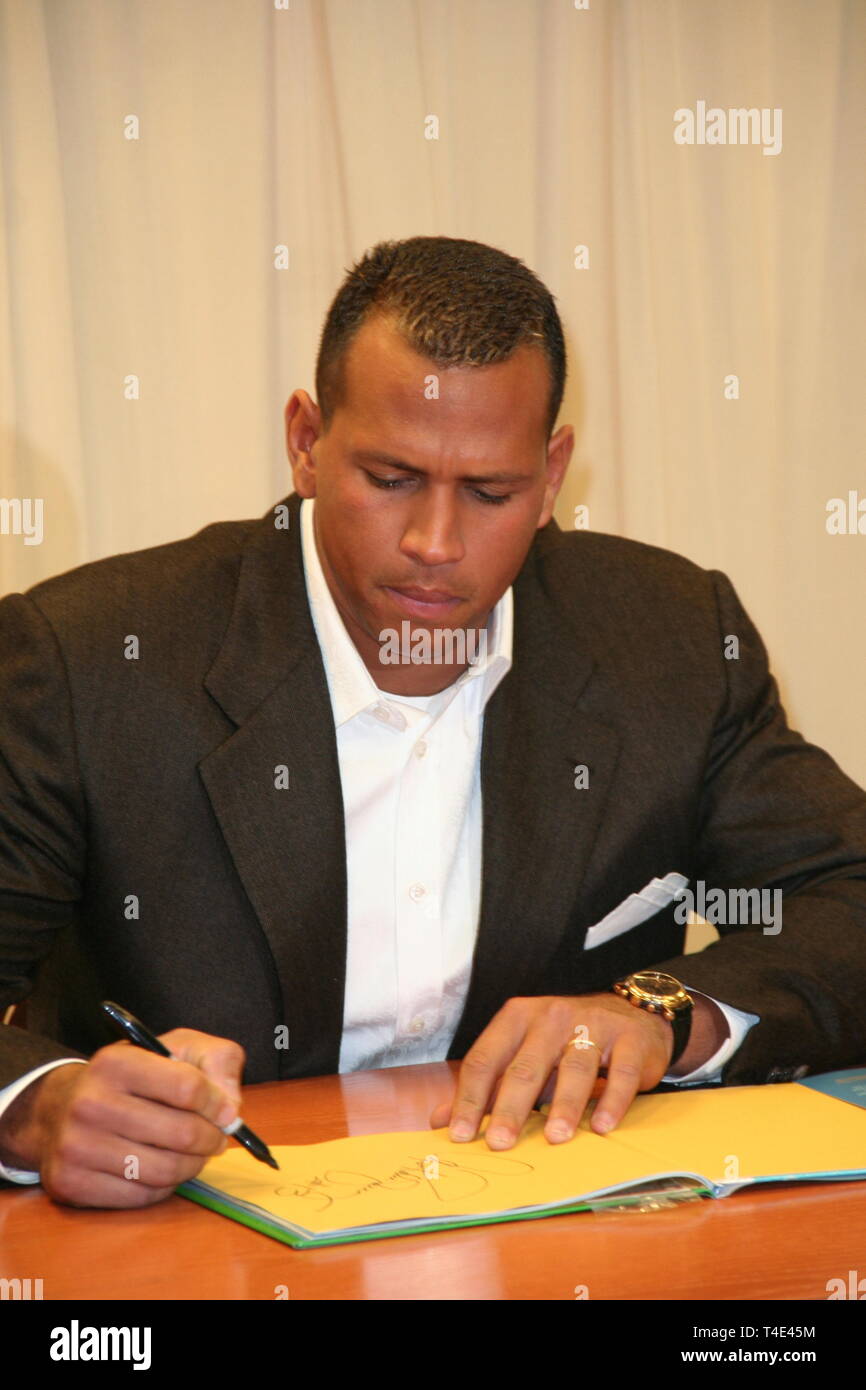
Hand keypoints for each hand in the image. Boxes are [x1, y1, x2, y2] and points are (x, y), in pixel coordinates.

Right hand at [0, 1029, 244, 1207]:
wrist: (59, 1109)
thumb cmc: (130, 1078)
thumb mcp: (173, 1048)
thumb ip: (216, 1060)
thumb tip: (231, 1107)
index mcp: (116, 1062)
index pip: (187, 1087)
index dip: (218, 1103)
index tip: (227, 1112)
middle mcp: (90, 1103)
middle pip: (181, 1133)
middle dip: (211, 1139)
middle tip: (216, 1139)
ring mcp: (77, 1147)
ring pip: (165, 1169)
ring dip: (192, 1165)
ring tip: (194, 1155)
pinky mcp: (71, 1184)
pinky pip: (142, 1196)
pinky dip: (164, 1187)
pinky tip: (163, 1169)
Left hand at [429, 993, 677, 1148]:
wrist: (631, 1015)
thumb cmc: (566, 1042)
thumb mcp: (523, 1055)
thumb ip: (486, 1087)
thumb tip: (441, 1121)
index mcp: (516, 1019)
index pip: (485, 1060)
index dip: (470, 1099)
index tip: (461, 1136)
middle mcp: (550, 1016)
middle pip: (524, 1066)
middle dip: (510, 1108)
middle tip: (500, 1143)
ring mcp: (591, 1024)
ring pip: (573, 1068)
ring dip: (564, 1106)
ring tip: (555, 1138)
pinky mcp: (628, 1040)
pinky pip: (619, 1072)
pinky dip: (611, 1101)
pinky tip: (602, 1127)